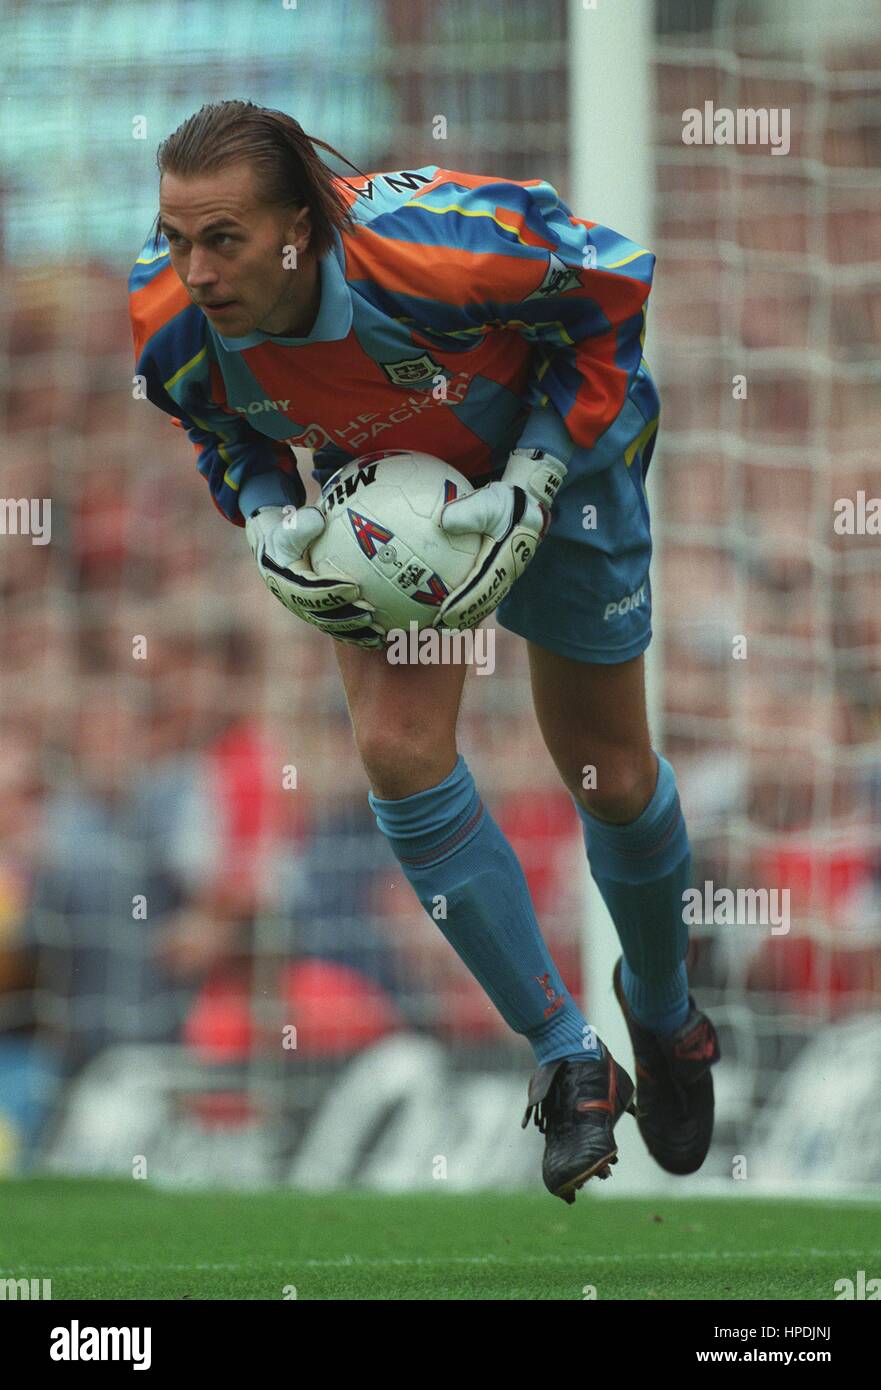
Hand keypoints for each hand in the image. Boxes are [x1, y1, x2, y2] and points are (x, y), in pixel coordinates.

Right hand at [245, 505, 384, 646]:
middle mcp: (293, 602)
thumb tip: (318, 520)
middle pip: (322, 615)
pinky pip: (337, 629)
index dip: (331, 592)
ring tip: (379, 632)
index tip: (354, 587)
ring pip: (331, 627)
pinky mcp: (316, 616)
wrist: (273, 551)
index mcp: (284, 582)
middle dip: (347, 617)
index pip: (309, 592)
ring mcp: (305, 612)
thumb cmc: (286, 534)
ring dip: (355, 632)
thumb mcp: (288, 526)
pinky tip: (379, 638)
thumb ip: (302, 524)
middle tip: (370, 612)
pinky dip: (356, 636)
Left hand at [435, 449, 566, 629]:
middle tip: (434, 629)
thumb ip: (469, 511)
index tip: (443, 616)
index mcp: (501, 562)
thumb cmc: (506, 504)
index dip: (462, 606)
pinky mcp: (495, 577)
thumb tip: (443, 520)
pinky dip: (461, 605)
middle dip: (458, 621)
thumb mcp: (490, 502)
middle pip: (479, 606)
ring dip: (460, 618)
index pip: (480, 590)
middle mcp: (503, 576)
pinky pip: (477, 595)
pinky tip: (439, 606)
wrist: (526, 507)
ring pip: (480, 605)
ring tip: (435, 627)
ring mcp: (500, 579)